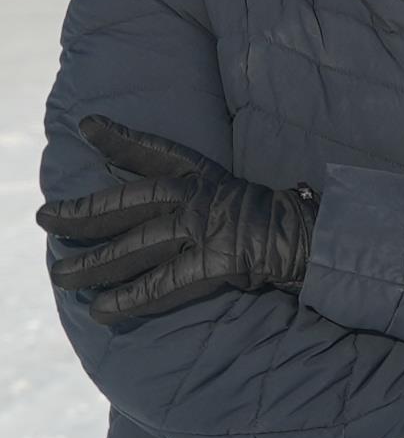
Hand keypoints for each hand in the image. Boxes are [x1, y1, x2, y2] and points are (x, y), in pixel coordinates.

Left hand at [39, 118, 317, 326]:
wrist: (323, 242)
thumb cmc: (289, 221)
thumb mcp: (242, 196)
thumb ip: (208, 198)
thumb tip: (174, 207)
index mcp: (211, 178)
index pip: (158, 154)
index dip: (121, 140)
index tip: (88, 126)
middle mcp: (202, 198)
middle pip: (129, 202)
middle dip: (83, 211)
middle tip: (46, 217)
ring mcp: (207, 229)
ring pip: (134, 245)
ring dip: (93, 264)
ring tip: (61, 276)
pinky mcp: (216, 261)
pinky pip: (162, 283)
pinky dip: (129, 298)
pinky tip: (101, 311)